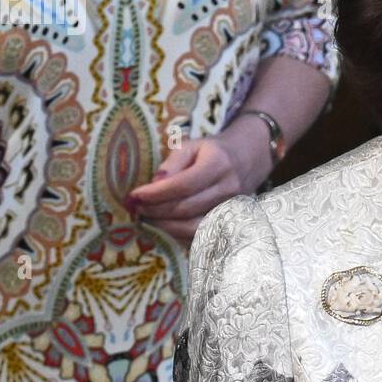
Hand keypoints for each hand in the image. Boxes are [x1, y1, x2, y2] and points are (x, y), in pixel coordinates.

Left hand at [125, 122, 273, 243]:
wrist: (247, 160)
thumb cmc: (212, 152)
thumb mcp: (192, 146)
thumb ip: (172, 164)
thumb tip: (154, 185)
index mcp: (218, 164)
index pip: (183, 185)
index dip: (156, 194)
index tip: (134, 195)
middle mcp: (228, 189)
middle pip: (186, 208)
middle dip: (156, 210)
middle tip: (136, 207)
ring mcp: (231, 209)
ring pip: (193, 226)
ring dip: (165, 225)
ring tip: (147, 217)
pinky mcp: (230, 222)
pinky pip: (200, 234)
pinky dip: (178, 233)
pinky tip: (164, 224)